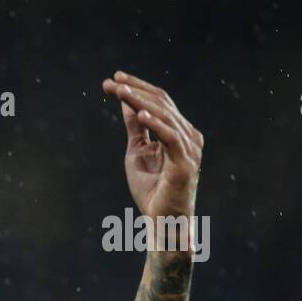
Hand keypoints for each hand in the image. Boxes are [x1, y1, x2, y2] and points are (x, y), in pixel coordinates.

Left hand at [101, 72, 203, 221]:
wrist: (163, 220)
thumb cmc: (152, 190)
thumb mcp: (138, 152)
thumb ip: (136, 128)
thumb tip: (126, 102)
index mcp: (178, 131)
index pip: (159, 101)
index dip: (137, 88)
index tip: (113, 79)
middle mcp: (188, 136)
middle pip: (161, 103)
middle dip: (135, 90)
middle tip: (112, 81)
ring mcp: (189, 148)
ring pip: (165, 116)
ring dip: (140, 102)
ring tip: (121, 92)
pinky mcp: (185, 163)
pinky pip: (170, 137)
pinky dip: (156, 124)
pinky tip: (139, 114)